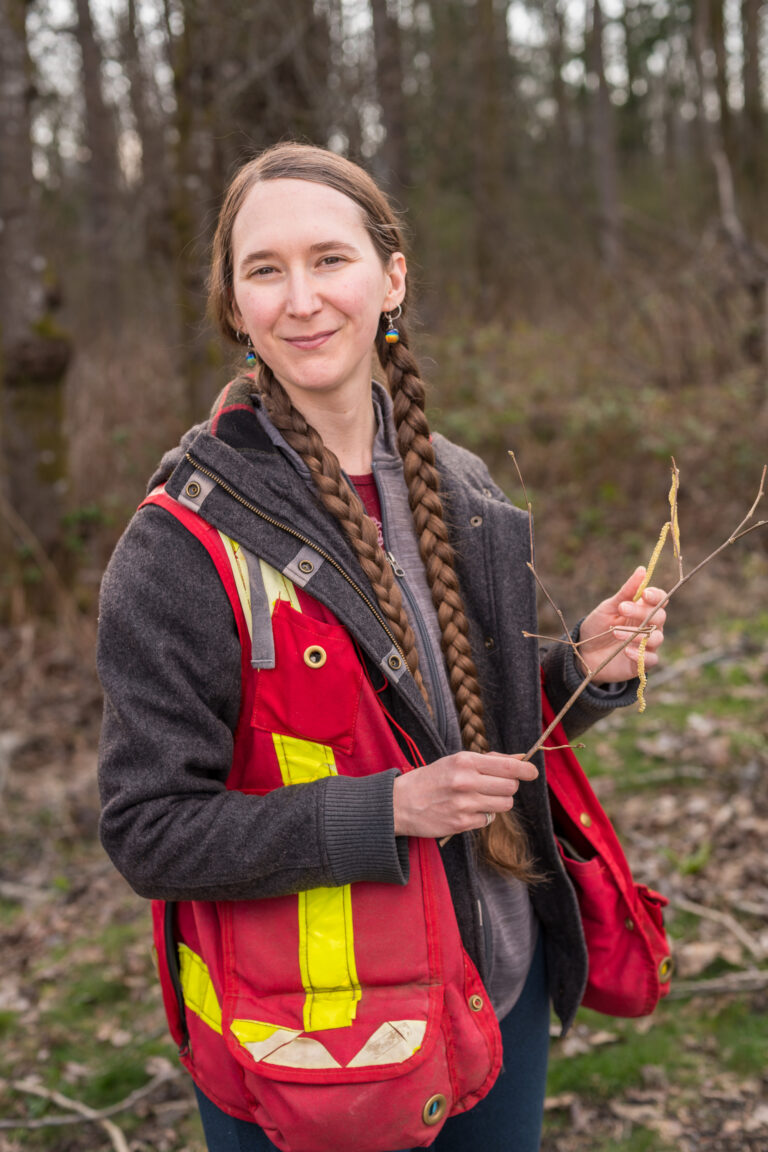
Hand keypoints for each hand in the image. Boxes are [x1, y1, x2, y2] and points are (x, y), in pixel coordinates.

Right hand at [392, 751, 538, 837]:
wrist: (400, 803)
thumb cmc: (431, 779)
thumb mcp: (456, 761)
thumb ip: (489, 760)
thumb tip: (520, 759)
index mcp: (465, 761)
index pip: (508, 767)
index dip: (526, 770)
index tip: (532, 772)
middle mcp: (466, 781)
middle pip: (510, 787)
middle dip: (508, 787)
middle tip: (496, 786)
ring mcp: (464, 804)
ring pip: (504, 805)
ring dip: (498, 802)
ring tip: (481, 799)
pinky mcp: (461, 824)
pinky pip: (488, 820)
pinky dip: (483, 816)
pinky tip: (467, 810)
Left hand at [579, 566, 666, 684]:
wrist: (584, 653)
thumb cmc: (597, 627)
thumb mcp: (608, 608)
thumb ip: (626, 592)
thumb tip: (642, 569)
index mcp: (642, 610)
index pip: (660, 600)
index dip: (657, 596)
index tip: (644, 594)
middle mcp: (649, 626)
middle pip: (659, 617)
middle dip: (641, 612)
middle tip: (621, 609)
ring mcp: (647, 644)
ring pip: (657, 638)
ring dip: (638, 634)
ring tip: (617, 632)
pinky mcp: (642, 662)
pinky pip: (650, 659)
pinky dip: (640, 654)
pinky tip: (626, 651)